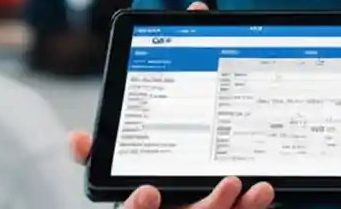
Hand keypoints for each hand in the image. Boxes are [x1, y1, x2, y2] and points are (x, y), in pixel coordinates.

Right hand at [70, 132, 273, 207]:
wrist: (164, 205)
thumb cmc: (141, 198)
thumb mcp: (112, 174)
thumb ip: (93, 156)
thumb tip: (76, 138)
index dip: (139, 207)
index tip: (148, 192)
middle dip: (211, 204)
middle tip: (229, 182)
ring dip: (240, 207)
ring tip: (257, 186)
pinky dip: (252, 208)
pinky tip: (264, 193)